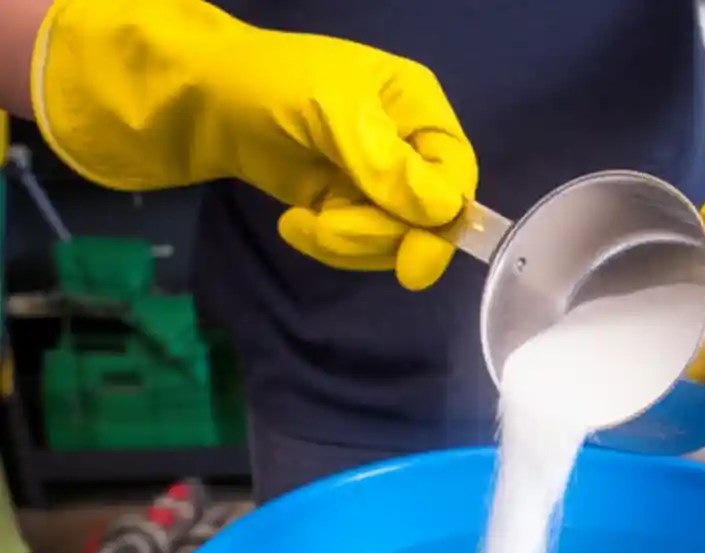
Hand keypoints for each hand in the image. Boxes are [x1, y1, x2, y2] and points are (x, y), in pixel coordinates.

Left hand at [30, 0, 475, 288]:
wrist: (198, 98)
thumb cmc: (270, 85)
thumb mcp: (331, 110)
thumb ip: (384, 162)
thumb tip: (442, 213)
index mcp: (420, 109)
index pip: (456, 175)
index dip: (442, 222)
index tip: (413, 264)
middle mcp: (409, 148)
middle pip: (430, 218)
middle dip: (379, 235)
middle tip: (329, 230)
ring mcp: (377, 182)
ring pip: (395, 241)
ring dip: (348, 244)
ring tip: (301, 223)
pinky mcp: (345, 208)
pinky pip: (360, 247)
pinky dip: (327, 247)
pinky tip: (294, 223)